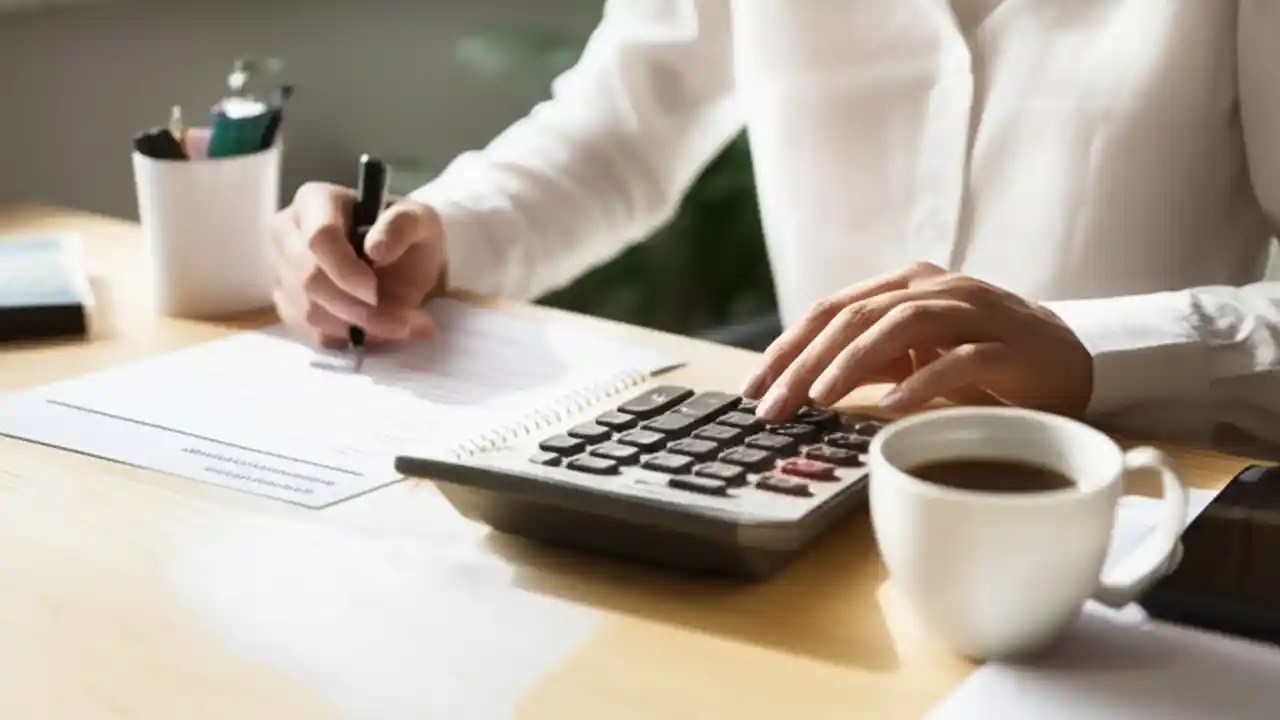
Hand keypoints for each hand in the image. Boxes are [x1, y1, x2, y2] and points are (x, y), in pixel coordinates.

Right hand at [270, 182, 446, 346]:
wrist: (398, 264)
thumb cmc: (405, 235)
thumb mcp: (419, 220)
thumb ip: (403, 226)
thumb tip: (376, 248)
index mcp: (315, 201)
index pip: (319, 238)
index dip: (345, 271)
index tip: (375, 291)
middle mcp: (286, 232)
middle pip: (309, 279)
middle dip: (356, 307)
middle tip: (399, 321)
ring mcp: (281, 270)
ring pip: (308, 310)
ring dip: (357, 327)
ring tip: (397, 325)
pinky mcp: (287, 304)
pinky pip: (309, 331)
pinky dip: (346, 338)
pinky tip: (373, 330)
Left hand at [743, 262, 1092, 420]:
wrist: (1064, 362)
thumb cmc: (977, 361)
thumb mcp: (910, 357)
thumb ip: (864, 361)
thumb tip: (798, 385)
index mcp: (906, 285)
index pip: (832, 308)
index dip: (787, 347)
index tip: (753, 389)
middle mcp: (938, 288)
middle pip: (858, 314)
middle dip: (808, 361)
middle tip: (774, 404)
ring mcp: (978, 312)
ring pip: (905, 324)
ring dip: (855, 361)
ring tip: (821, 398)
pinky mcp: (1014, 346)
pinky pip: (963, 358)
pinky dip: (925, 380)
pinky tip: (892, 406)